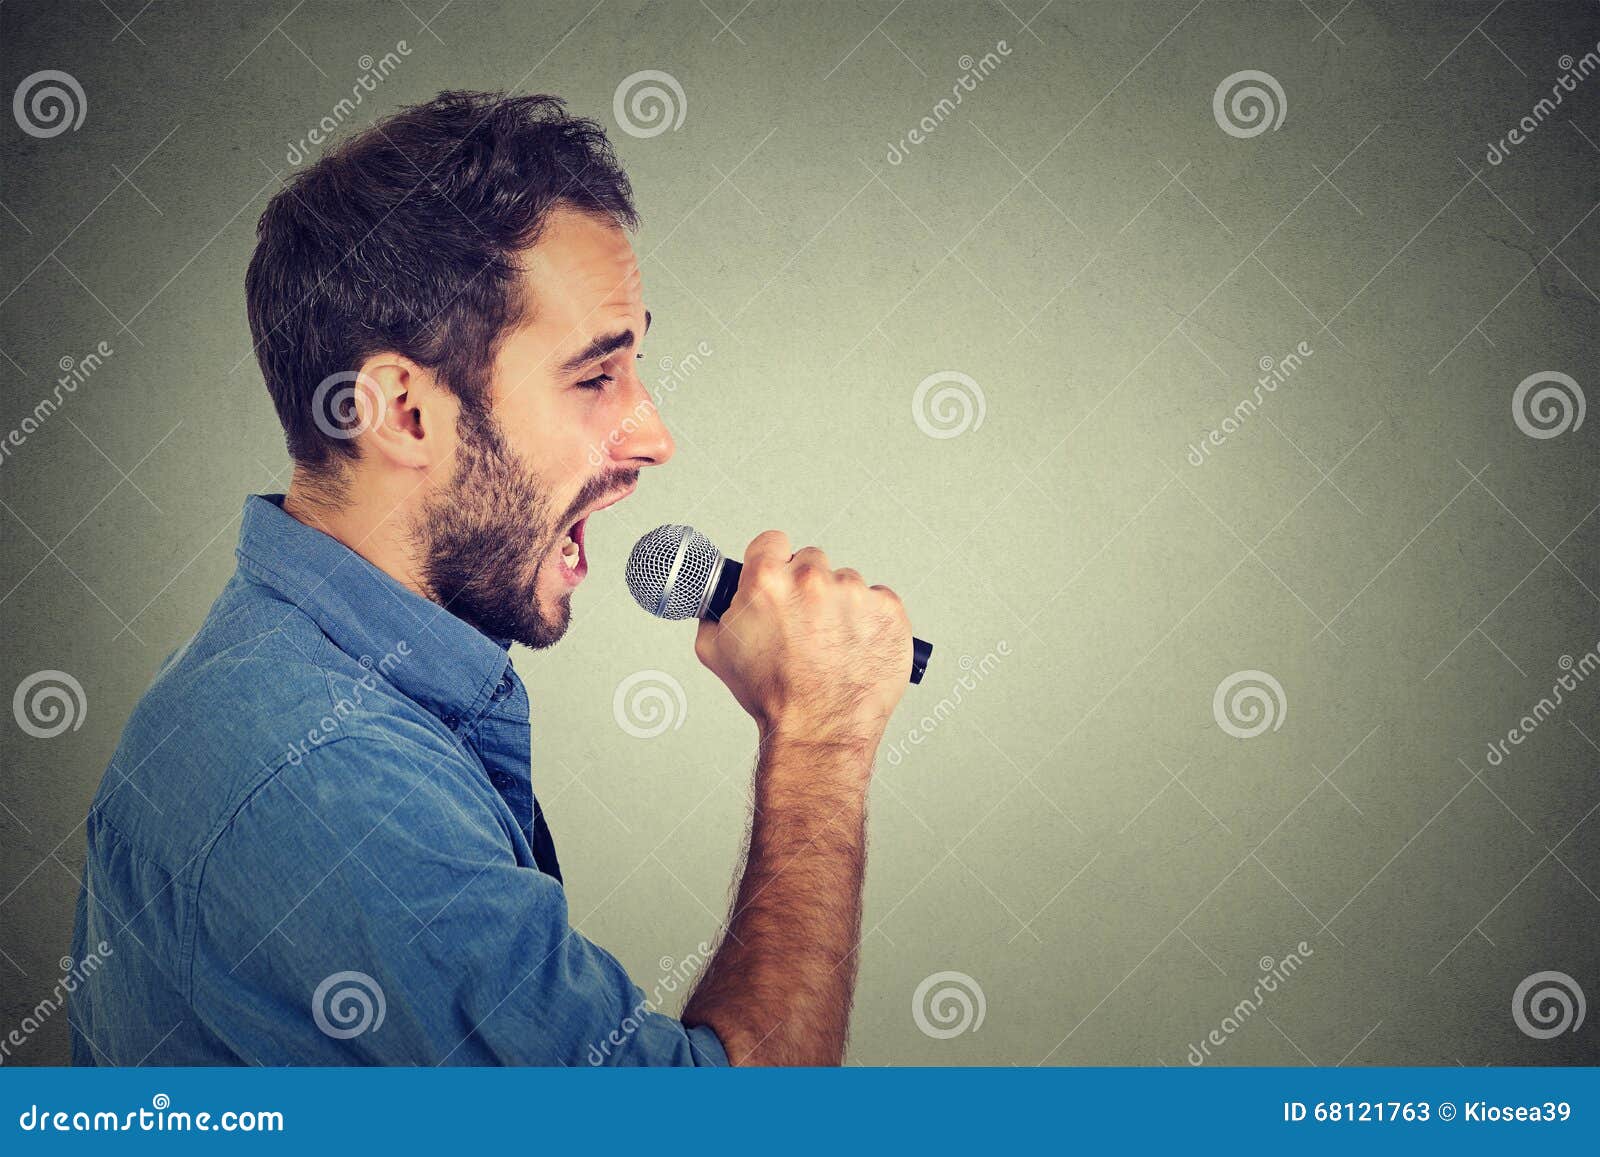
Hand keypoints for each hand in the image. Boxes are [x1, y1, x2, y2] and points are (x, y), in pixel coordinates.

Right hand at [694, 530, 911, 756]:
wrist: (819, 730)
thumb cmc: (772, 696)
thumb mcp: (716, 652)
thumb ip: (714, 614)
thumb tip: (718, 599)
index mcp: (768, 580)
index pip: (772, 542)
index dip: (772, 561)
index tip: (778, 579)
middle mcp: (812, 580)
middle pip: (811, 562)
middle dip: (806, 588)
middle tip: (804, 625)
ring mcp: (855, 594)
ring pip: (846, 583)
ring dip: (840, 605)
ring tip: (832, 644)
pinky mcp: (889, 611)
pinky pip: (879, 601)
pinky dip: (872, 620)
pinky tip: (857, 646)